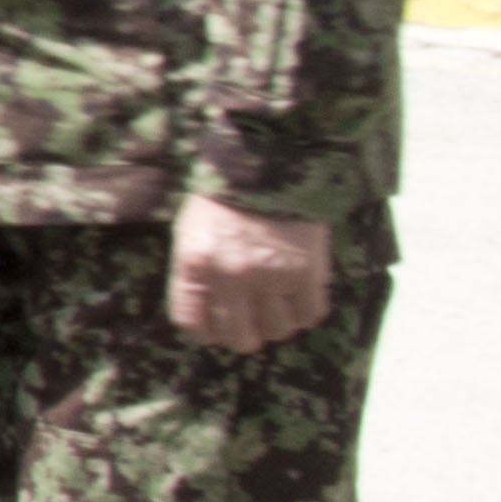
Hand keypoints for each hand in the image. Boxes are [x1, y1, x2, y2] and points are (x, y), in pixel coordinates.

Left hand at [165, 194, 335, 351]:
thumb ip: (196, 274)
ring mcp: (271, 276)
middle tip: (252, 326)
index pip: (193, 323)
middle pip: (240, 336)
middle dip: (244, 336)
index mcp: (195, 265)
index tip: (216, 330)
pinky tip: (300, 297)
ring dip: (278, 324)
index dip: (206, 333)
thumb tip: (206, 316)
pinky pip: (310, 314)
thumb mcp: (190, 233)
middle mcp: (231, 276)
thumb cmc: (222, 200)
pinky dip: (305, 312)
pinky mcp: (307, 271)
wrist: (266, 165)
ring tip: (278, 306)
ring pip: (278, 330)